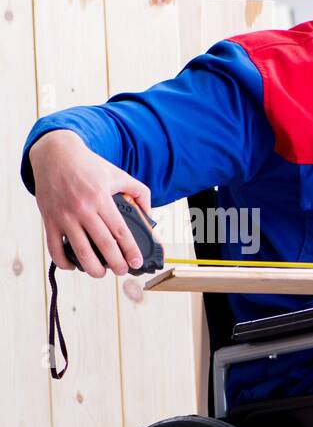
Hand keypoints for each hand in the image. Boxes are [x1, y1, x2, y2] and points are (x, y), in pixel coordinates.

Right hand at [29, 130, 152, 277]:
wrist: (54, 153)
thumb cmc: (89, 166)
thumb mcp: (119, 174)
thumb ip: (140, 193)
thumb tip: (150, 215)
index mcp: (101, 198)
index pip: (120, 232)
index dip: (130, 251)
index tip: (136, 263)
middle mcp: (82, 209)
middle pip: (103, 245)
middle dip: (116, 264)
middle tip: (122, 270)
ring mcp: (63, 215)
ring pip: (79, 251)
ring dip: (93, 268)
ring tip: (101, 273)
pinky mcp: (48, 219)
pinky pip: (54, 247)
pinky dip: (64, 262)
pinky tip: (75, 266)